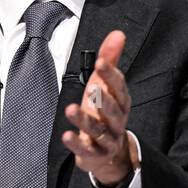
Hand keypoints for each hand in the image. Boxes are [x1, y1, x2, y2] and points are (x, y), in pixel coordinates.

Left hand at [62, 30, 133, 187]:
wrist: (111, 153)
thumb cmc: (105, 112)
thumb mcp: (106, 85)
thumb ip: (111, 59)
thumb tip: (118, 33)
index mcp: (121, 101)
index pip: (119, 87)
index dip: (111, 75)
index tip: (100, 62)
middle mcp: (117, 120)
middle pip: (112, 110)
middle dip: (103, 99)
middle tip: (93, 88)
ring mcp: (107, 139)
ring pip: (97, 129)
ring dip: (84, 120)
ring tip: (71, 109)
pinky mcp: (95, 154)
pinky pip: (87, 149)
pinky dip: (76, 143)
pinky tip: (66, 135)